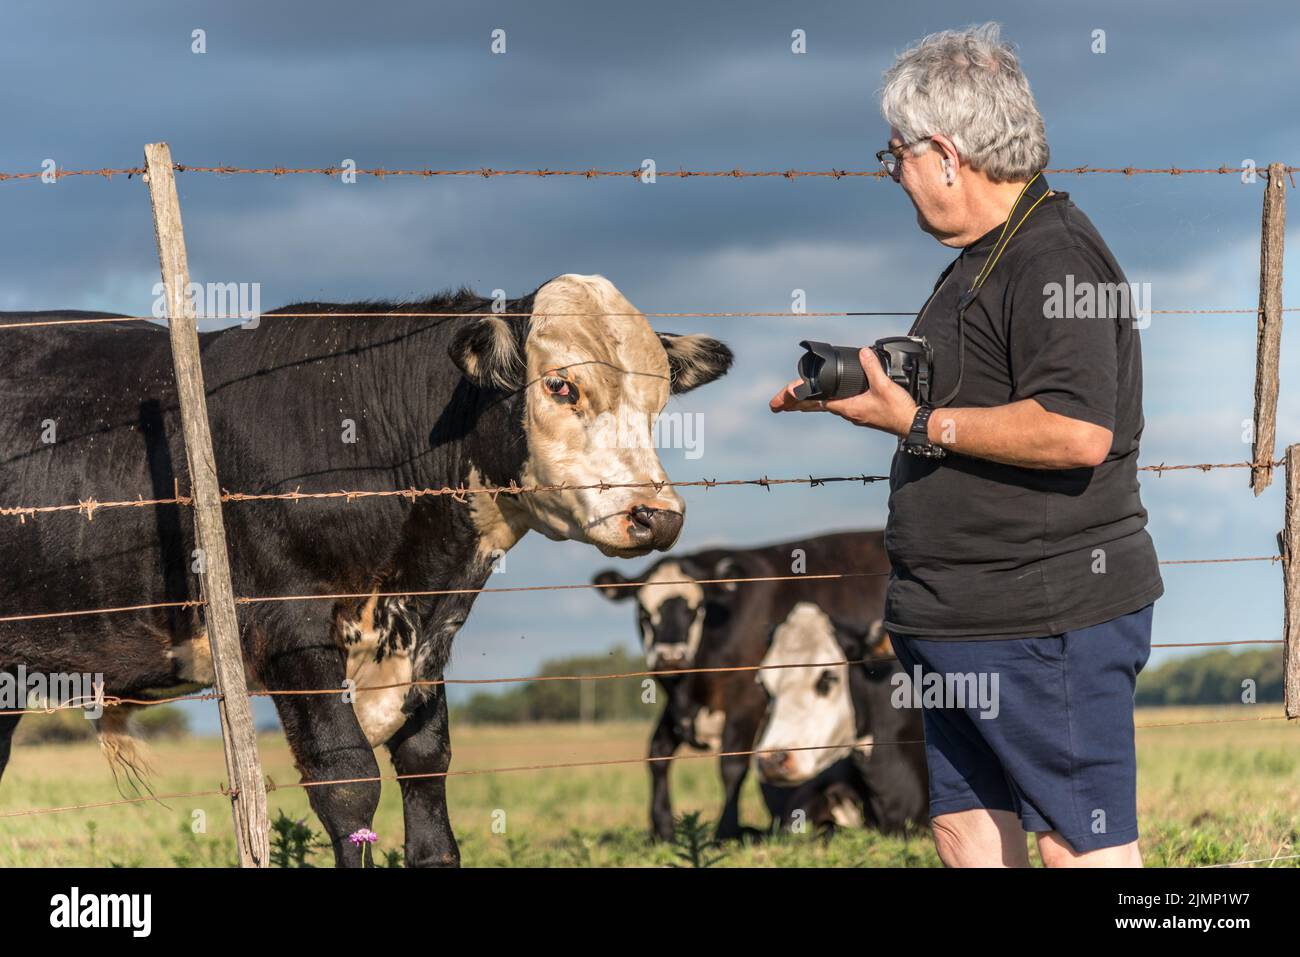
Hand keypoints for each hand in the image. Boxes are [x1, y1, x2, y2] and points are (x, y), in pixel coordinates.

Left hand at [769, 347, 916, 437]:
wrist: (912, 424)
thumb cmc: (898, 410)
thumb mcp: (884, 385)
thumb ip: (871, 367)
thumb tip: (862, 352)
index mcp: (848, 407)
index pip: (818, 401)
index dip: (801, 397)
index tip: (784, 397)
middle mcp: (847, 413)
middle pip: (816, 407)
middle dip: (795, 405)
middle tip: (775, 405)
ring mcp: (854, 414)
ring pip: (826, 407)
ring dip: (809, 404)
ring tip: (793, 403)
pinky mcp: (862, 414)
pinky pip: (838, 407)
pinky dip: (826, 402)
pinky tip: (828, 400)